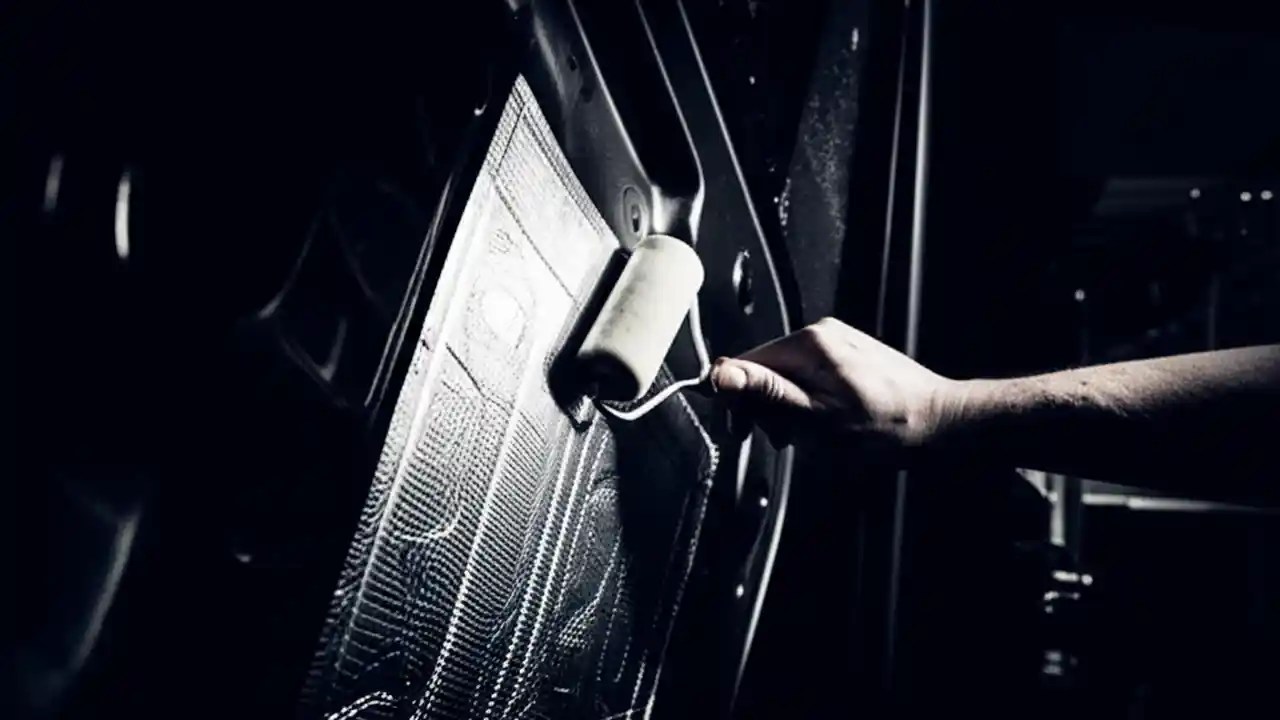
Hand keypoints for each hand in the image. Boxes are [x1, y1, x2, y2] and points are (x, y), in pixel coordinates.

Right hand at [710, 317, 956, 453]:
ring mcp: (837, 342)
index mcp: (809, 342)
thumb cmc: (885, 427)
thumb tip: (719, 375)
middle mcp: (820, 333)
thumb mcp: (816, 419)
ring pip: (788, 377)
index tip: (745, 431)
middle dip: (770, 409)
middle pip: (766, 371)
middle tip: (790, 439)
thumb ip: (766, 395)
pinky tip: (829, 424)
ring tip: (815, 436)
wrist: (941, 423)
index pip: (745, 365)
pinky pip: (810, 377)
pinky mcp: (849, 355)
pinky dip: (810, 403)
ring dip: (791, 410)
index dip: (738, 401)